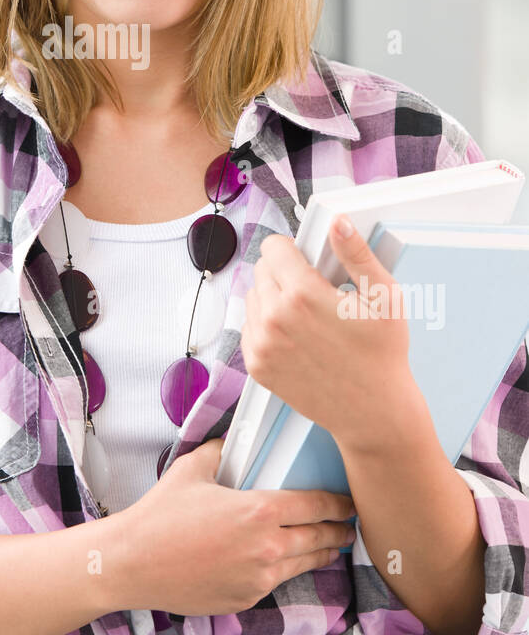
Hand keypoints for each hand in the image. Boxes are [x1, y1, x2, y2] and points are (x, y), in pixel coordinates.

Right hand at [112, 438, 356, 616]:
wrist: (134, 563)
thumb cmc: (162, 513)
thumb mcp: (194, 468)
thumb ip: (223, 450)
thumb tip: (237, 441)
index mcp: (260, 511)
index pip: (316, 506)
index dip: (339, 503)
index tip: (351, 502)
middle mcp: (268, 548)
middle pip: (319, 538)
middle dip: (339, 531)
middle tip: (349, 525)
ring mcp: (259, 579)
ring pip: (304, 564)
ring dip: (321, 553)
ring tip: (330, 545)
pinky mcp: (246, 599)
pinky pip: (276, 581)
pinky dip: (285, 569)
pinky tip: (286, 561)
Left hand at [240, 216, 421, 449]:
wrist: (373, 411)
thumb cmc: (383, 353)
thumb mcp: (384, 297)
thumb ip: (357, 254)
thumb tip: (337, 223)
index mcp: (303, 294)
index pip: (274, 247)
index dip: (294, 251)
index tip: (311, 264)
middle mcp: (274, 318)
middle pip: (262, 270)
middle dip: (285, 274)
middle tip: (316, 294)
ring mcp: (262, 344)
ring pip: (254, 297)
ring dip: (274, 299)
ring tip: (307, 317)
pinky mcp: (257, 365)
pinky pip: (250, 327)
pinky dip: (268, 326)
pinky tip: (297, 337)